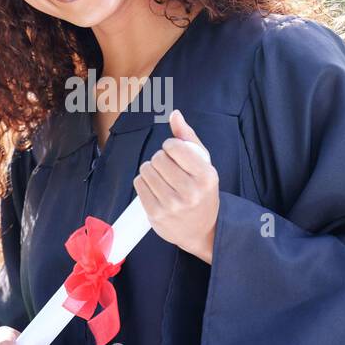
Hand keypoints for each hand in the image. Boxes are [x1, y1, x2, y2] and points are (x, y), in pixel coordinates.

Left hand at [133, 108, 218, 263]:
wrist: (203, 230)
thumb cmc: (202, 191)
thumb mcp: (203, 164)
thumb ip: (188, 137)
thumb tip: (174, 114)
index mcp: (206, 176)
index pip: (175, 147)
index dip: (170, 146)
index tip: (173, 153)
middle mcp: (191, 192)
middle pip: (158, 158)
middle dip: (159, 159)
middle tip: (167, 168)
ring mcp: (173, 205)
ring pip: (146, 170)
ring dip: (150, 170)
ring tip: (161, 178)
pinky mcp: (157, 214)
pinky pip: (139, 185)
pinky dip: (143, 182)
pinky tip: (154, 188)